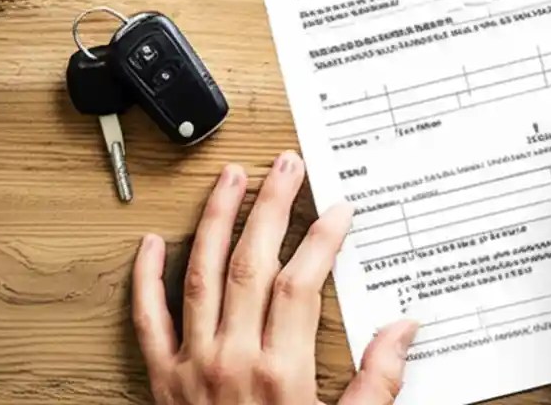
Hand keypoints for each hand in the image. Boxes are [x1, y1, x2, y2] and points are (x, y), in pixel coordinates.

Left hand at [132, 152, 417, 404]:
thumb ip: (376, 383)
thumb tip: (403, 330)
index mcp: (281, 372)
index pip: (302, 282)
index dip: (323, 238)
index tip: (338, 209)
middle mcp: (232, 360)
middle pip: (253, 263)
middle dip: (272, 206)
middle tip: (286, 166)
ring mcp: (192, 367)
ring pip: (201, 275)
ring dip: (216, 221)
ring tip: (230, 179)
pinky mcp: (161, 381)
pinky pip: (148, 320)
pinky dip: (146, 279)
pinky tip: (154, 242)